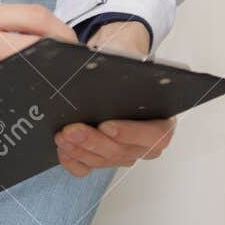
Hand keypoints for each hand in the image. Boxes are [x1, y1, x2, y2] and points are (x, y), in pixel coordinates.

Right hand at [0, 2, 76, 137]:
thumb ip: (9, 35)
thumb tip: (59, 44)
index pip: (36, 15)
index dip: (62, 33)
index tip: (72, 51)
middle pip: (37, 39)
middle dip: (59, 59)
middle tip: (69, 75)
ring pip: (27, 65)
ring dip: (46, 80)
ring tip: (53, 91)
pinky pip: (10, 88)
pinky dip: (26, 97)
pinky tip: (29, 104)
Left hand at [54, 19, 172, 174]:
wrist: (112, 72)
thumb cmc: (125, 66)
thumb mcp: (128, 56)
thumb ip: (125, 60)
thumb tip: (108, 61)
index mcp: (162, 120)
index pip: (154, 135)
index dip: (130, 133)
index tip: (107, 125)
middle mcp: (145, 142)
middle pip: (123, 151)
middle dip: (94, 142)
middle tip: (72, 130)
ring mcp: (124, 153)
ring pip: (104, 161)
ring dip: (81, 150)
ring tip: (62, 136)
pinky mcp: (103, 159)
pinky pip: (88, 168)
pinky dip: (74, 161)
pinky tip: (63, 150)